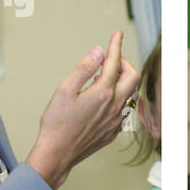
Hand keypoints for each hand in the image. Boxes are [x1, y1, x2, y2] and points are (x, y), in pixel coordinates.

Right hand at [26, 31, 141, 189]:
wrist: (57, 154)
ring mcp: (115, 120)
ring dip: (122, 81)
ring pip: (130, 94)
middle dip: (124, 63)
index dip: (116, 46)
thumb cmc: (57, 124)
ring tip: (103, 79)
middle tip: (109, 60)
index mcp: (102, 93)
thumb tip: (98, 52)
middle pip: (132, 76)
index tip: (116, 35)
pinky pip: (124, 109)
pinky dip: (118, 98)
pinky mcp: (113, 131)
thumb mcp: (65, 90)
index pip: (115, 62)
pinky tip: (103, 100)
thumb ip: (84, 68)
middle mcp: (114, 106)